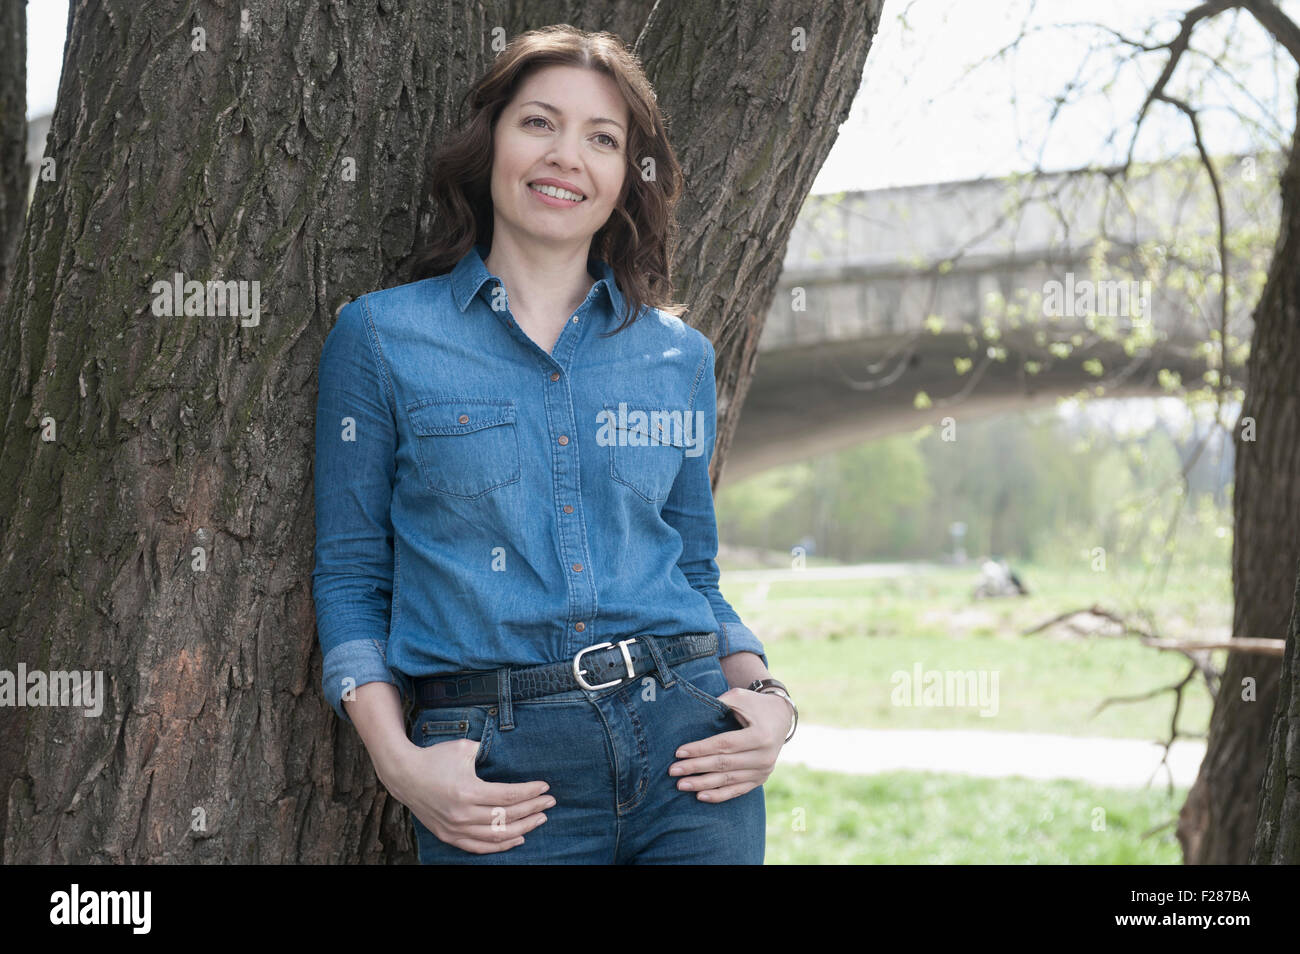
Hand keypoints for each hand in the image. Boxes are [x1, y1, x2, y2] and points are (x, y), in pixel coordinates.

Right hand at [382, 738, 554, 853]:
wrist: (404, 775)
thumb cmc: (436, 758)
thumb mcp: (463, 748)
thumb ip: (488, 752)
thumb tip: (511, 756)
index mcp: (467, 791)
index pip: (508, 795)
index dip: (530, 792)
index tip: (545, 787)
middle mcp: (462, 814)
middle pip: (507, 817)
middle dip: (532, 809)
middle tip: (550, 802)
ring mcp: (455, 828)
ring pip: (496, 836)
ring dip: (522, 829)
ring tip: (540, 819)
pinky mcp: (449, 835)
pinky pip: (479, 847)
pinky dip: (500, 845)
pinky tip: (518, 838)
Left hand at [667, 688, 789, 802]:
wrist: (781, 717)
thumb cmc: (755, 704)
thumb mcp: (740, 697)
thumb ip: (719, 704)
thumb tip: (692, 712)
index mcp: (760, 735)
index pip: (724, 745)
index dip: (700, 749)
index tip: (678, 752)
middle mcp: (764, 756)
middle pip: (723, 764)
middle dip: (696, 768)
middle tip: (673, 771)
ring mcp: (764, 770)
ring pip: (728, 780)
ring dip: (702, 784)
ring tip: (681, 785)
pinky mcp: (761, 779)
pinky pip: (737, 790)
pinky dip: (718, 795)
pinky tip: (700, 796)